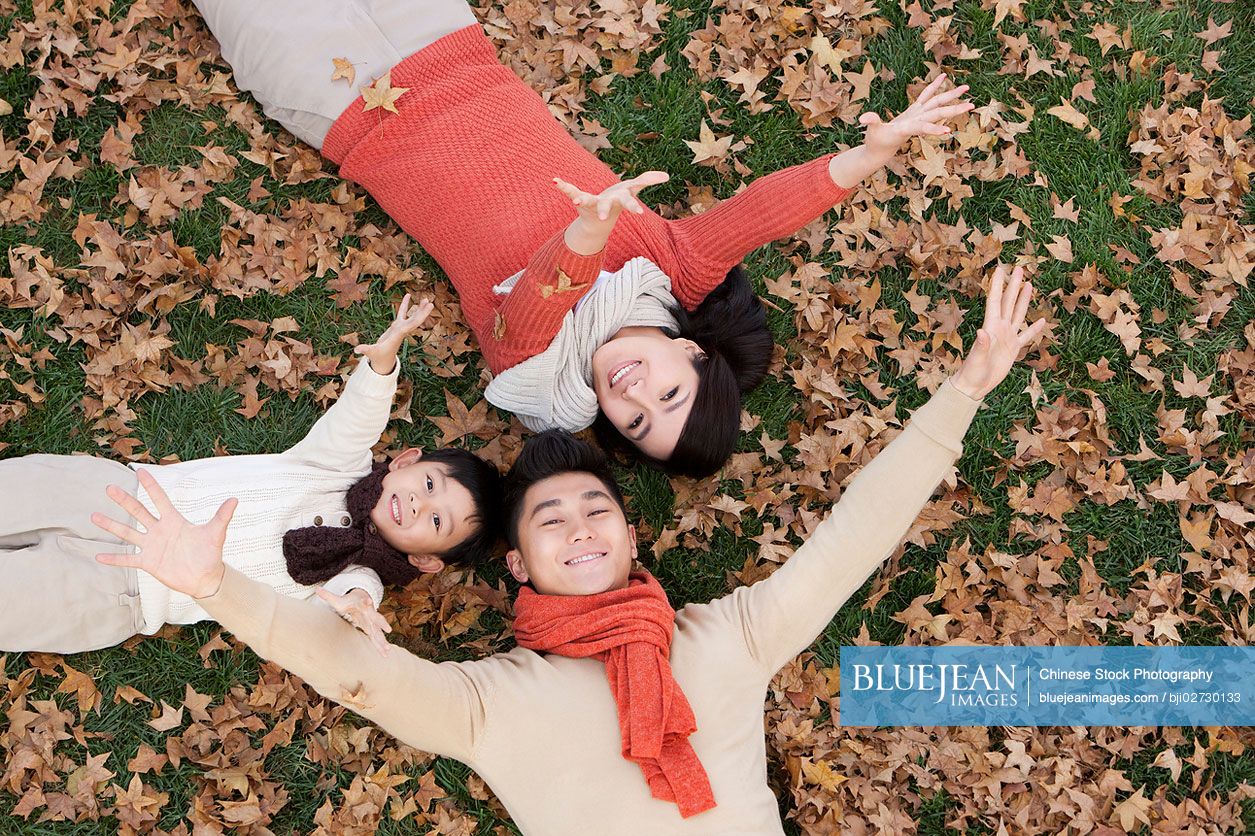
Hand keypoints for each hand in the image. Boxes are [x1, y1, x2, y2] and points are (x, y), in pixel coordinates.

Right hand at [92, 469, 236, 599]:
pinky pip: (128, 559)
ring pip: (128, 533)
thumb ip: (222, 516)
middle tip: (109, 487)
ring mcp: (152, 546)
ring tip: (94, 516)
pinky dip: (114, 558)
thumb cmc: (210, 553)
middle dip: (124, 500)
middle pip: (138, 511)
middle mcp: (159, 530)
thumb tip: (235, 499)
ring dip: (111, 525)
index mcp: (174, 520)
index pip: (160, 499)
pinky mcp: (148, 562)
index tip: (139, 471)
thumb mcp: (216, 533)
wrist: (206, 577)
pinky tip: (99, 555)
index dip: (151, 485)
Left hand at [315, 587, 392, 655]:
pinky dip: (381, 646)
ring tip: (388, 650)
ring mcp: (373, 623)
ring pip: (379, 632)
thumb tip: (316, 589)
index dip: (367, 601)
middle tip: (389, 629)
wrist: (361, 601)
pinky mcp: (373, 629)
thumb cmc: (348, 602)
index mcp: (362, 604)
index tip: (368, 601)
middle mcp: (370, 614)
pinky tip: (385, 655)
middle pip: (378, 618)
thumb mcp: (338, 599)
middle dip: (383, 624)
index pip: (365, 602)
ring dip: (383, 641)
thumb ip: (327, 595)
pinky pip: (378, 639)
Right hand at [354, 293, 433, 374]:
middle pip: (415, 321)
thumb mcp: (371, 353)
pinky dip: (405, 304)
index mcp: (398, 335)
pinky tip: (408, 295)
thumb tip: (356, 350)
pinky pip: (402, 313)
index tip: (424, 314)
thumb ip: (365, 350)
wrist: (383, 360)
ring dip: (419, 308)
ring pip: (411, 316)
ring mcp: (400, 328)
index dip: (417, 319)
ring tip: (427, 299)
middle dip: (422, 313)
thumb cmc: (378, 356)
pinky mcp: (396, 325)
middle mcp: (402, 331)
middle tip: (431, 303)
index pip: (410, 326)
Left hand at [552, 171, 669, 224]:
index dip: (633, 207)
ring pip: (585, 200)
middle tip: (605, 218)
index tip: (639, 213)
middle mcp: (605, 204)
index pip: (628, 203)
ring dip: (579, 199)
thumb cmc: (617, 201)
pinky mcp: (579, 199)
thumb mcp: (633, 190)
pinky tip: (554, 181)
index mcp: (619, 200)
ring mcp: (591, 203)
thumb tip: (667, 176)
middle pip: (607, 206)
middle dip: (606, 210)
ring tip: (573, 199)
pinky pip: (570, 191)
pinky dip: (562, 186)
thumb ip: (647, 181)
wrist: (597, 221)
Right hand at [858, 74, 972, 156]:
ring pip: (937, 104)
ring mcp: (918, 116)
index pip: (922, 128)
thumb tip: (863, 119)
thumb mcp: (872, 133)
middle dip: (954, 110)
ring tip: (966, 88)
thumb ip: (871, 123)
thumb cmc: (876, 142)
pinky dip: (935, 87)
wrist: (881, 149)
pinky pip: (927, 96)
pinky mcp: (916, 111)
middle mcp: (917, 122)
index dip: (933, 129)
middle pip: (938, 114)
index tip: (948, 131)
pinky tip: (944, 77)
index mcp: (907, 128)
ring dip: (952, 96)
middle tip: (971, 105)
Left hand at [951, 264, 1048, 399]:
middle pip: (1009, 302)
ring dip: (1023, 300)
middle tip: (1020, 269)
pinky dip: (1035, 328)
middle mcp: (999, 328)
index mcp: (991, 327)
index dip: (997, 285)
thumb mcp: (977, 358)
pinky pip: (1026, 335)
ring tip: (1029, 285)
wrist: (975, 385)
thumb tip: (982, 333)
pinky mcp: (1013, 348)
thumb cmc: (972, 372)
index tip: (1000, 269)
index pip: (995, 301)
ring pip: (1018, 314)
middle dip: (1014, 285)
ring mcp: (1007, 337)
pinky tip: (1043, 320)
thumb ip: (981, 345)